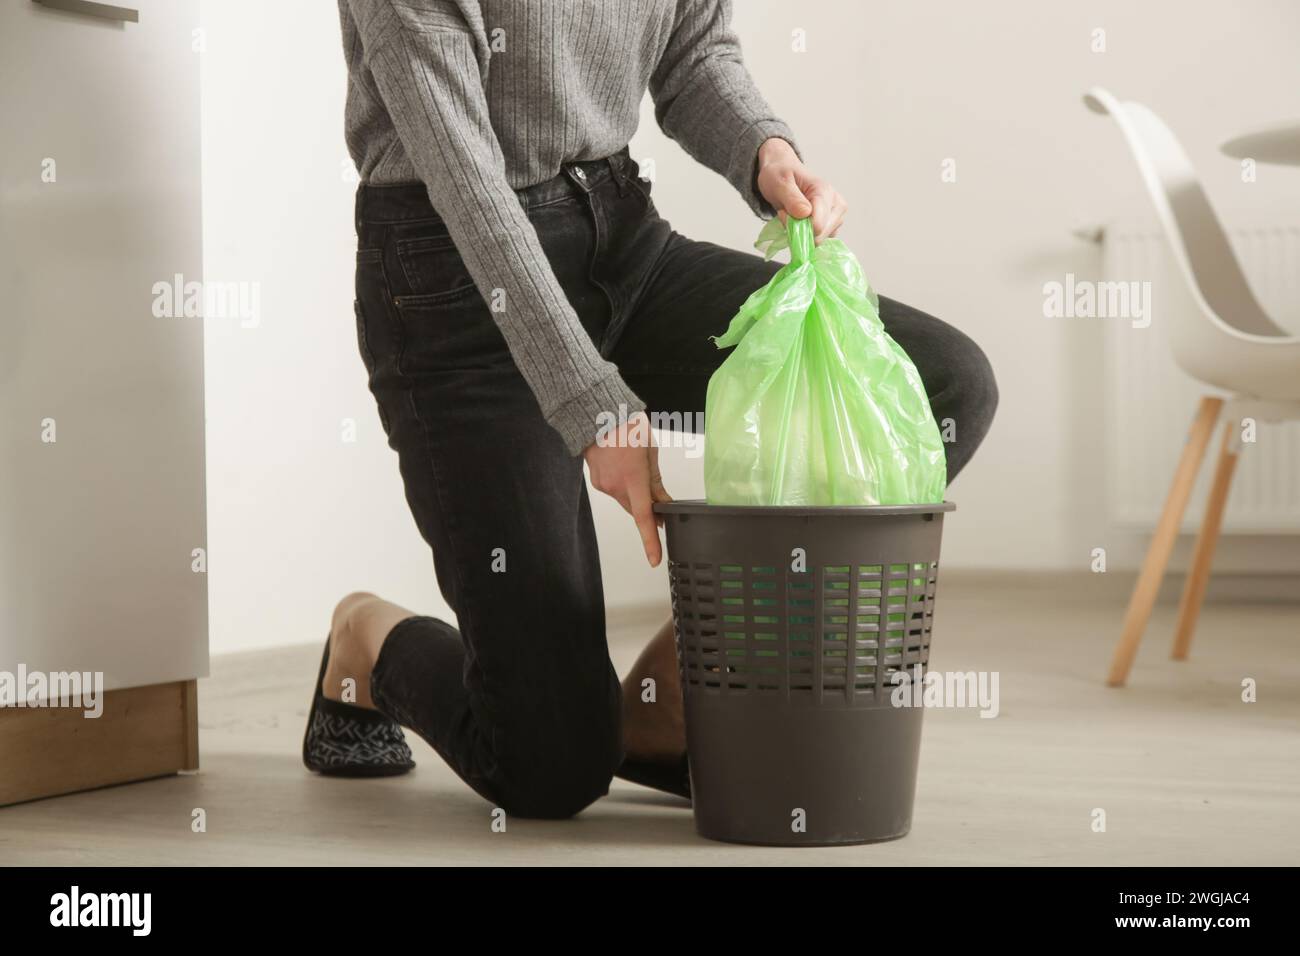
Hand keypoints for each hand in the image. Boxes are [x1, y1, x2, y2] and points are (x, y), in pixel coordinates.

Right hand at [583, 412, 672, 566]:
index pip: (644, 518)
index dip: (651, 541)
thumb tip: (664, 503)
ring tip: (634, 468)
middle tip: (661, 502)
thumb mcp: (651, 453)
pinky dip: (622, 486)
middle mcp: (617, 486)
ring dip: (634, 494)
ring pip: (626, 501)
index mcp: (634, 478)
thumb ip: (657, 482)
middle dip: (649, 509)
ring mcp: (605, 485)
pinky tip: (623, 468)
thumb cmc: (627, 427)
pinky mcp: (597, 482)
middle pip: (637, 510)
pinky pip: (615, 492)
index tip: (654, 559)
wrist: (598, 415)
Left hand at [756, 137, 847, 242]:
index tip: (784, 214)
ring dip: (801, 232)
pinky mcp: (832, 226)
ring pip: (818, 239)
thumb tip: (805, 214)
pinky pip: (817, 240)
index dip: (797, 226)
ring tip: (793, 213)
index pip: (818, 225)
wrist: (783, 172)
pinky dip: (805, 235)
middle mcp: (837, 205)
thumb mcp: (779, 182)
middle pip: (819, 235)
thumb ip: (792, 198)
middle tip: (787, 212)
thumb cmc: (781, 175)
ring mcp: (836, 217)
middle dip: (799, 229)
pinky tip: (800, 220)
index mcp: (825, 192)